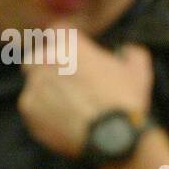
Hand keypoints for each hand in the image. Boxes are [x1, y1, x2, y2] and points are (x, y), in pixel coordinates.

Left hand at [18, 26, 152, 158]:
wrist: (113, 138)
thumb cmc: (127, 101)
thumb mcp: (139, 72)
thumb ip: (132, 53)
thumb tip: (127, 51)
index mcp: (70, 45)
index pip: (58, 31)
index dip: (65, 41)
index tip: (73, 53)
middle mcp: (46, 59)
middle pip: (38, 57)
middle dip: (48, 66)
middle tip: (67, 83)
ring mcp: (34, 85)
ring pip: (34, 84)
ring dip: (46, 92)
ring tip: (67, 108)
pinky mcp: (29, 110)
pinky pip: (33, 108)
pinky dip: (44, 114)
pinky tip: (63, 123)